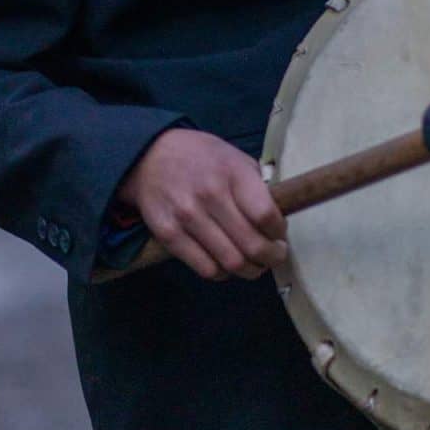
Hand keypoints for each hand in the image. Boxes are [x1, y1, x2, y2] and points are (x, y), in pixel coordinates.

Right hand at [118, 127, 286, 282]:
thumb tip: (278, 215)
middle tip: (275, 255)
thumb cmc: (199, 156)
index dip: (279, 232)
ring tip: (255, 264)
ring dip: (250, 270)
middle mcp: (210, 195)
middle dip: (271, 257)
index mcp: (232, 173)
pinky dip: (223, 273)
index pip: (266, 215)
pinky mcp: (169, 235)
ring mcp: (187, 217)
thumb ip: (255, 184)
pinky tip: (227, 264)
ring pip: (231, 262)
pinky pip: (206, 268)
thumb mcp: (233, 156)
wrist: (148, 156)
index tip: (281, 235)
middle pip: (252, 244)